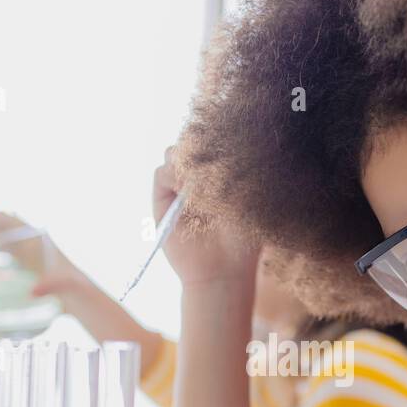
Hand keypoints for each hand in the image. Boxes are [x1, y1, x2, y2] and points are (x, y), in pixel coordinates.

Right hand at [0, 211, 161, 359]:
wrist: (110, 323)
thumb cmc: (97, 307)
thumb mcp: (79, 294)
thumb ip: (60, 286)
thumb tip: (33, 289)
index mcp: (47, 247)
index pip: (11, 219)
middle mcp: (40, 252)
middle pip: (2, 231)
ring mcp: (37, 266)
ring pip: (3, 248)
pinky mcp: (36, 283)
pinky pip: (8, 268)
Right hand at [154, 146, 259, 285]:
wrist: (222, 271)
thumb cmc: (243, 239)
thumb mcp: (245, 200)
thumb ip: (233, 170)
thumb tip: (224, 140)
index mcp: (220, 172)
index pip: (212, 139)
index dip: (215, 135)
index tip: (228, 142)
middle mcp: (198, 176)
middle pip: (190, 138)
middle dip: (200, 143)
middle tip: (213, 160)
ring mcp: (179, 186)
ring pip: (174, 151)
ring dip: (186, 158)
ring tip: (202, 181)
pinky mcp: (162, 198)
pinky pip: (161, 172)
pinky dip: (172, 175)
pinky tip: (188, 191)